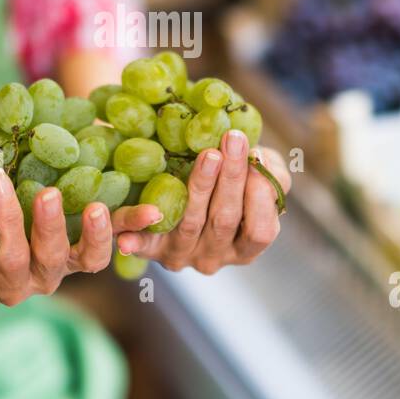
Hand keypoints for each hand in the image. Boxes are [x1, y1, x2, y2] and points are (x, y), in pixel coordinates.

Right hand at [0, 167, 161, 304]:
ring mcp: (70, 264)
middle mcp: (41, 280)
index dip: (3, 219)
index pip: (6, 254)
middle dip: (48, 227)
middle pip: (50, 259)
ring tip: (100, 209)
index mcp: (4, 282)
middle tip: (46, 195)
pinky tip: (152, 213)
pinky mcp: (91, 244)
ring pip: (91, 259)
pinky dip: (132, 227)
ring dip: (99, 234)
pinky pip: (116, 240)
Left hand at [116, 130, 290, 274]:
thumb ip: (273, 175)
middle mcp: (214, 257)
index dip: (261, 197)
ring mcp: (181, 255)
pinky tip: (126, 238)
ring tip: (208, 155)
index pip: (260, 231)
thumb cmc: (232, 182)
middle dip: (232, 179)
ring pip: (191, 223)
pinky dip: (136, 241)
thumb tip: (260, 161)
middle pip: (225, 221)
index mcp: (245, 248)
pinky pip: (144, 245)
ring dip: (201, 186)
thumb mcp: (261, 178)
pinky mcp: (150, 249)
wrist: (186, 184)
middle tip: (232, 141)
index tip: (257, 156)